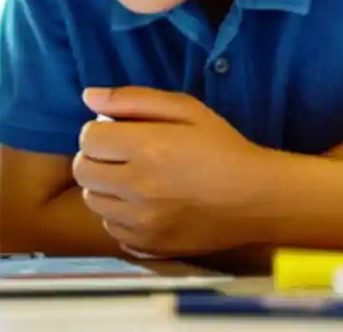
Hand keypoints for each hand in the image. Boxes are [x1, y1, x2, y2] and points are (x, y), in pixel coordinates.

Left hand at [74, 87, 279, 257]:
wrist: (259, 199)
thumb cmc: (223, 147)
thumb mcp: (186, 109)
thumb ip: (133, 99)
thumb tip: (88, 96)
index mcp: (146, 148)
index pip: (88, 137)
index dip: (101, 131)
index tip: (119, 133)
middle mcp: (137, 187)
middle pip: (83, 169)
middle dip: (97, 157)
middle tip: (121, 155)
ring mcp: (140, 221)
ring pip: (92, 200)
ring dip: (105, 186)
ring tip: (133, 179)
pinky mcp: (147, 245)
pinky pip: (110, 227)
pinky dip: (118, 215)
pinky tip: (142, 205)